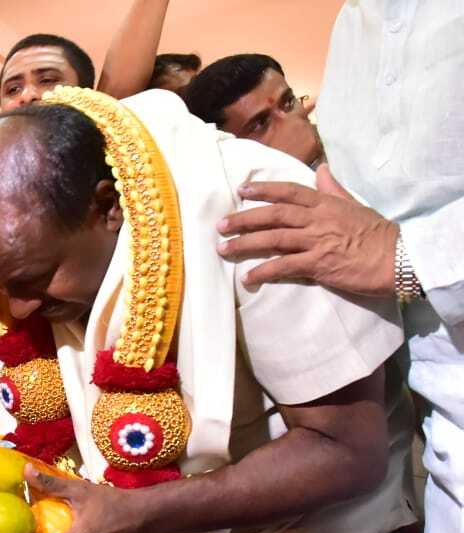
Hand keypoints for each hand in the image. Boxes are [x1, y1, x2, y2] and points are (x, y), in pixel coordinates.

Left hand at [217, 163, 399, 296]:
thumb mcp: (354, 205)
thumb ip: (333, 189)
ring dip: (245, 244)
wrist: (398, 258)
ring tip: (223, 249)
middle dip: (244, 219)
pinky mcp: (319, 264)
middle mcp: (317, 219)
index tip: (241, 191)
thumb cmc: (377, 234)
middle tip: (220, 225)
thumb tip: (321, 169)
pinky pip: (285, 266)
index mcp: (325, 203)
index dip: (263, 190)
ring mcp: (317, 241)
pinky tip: (248, 278)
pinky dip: (264, 271)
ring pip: (274, 238)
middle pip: (273, 215)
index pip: (288, 192)